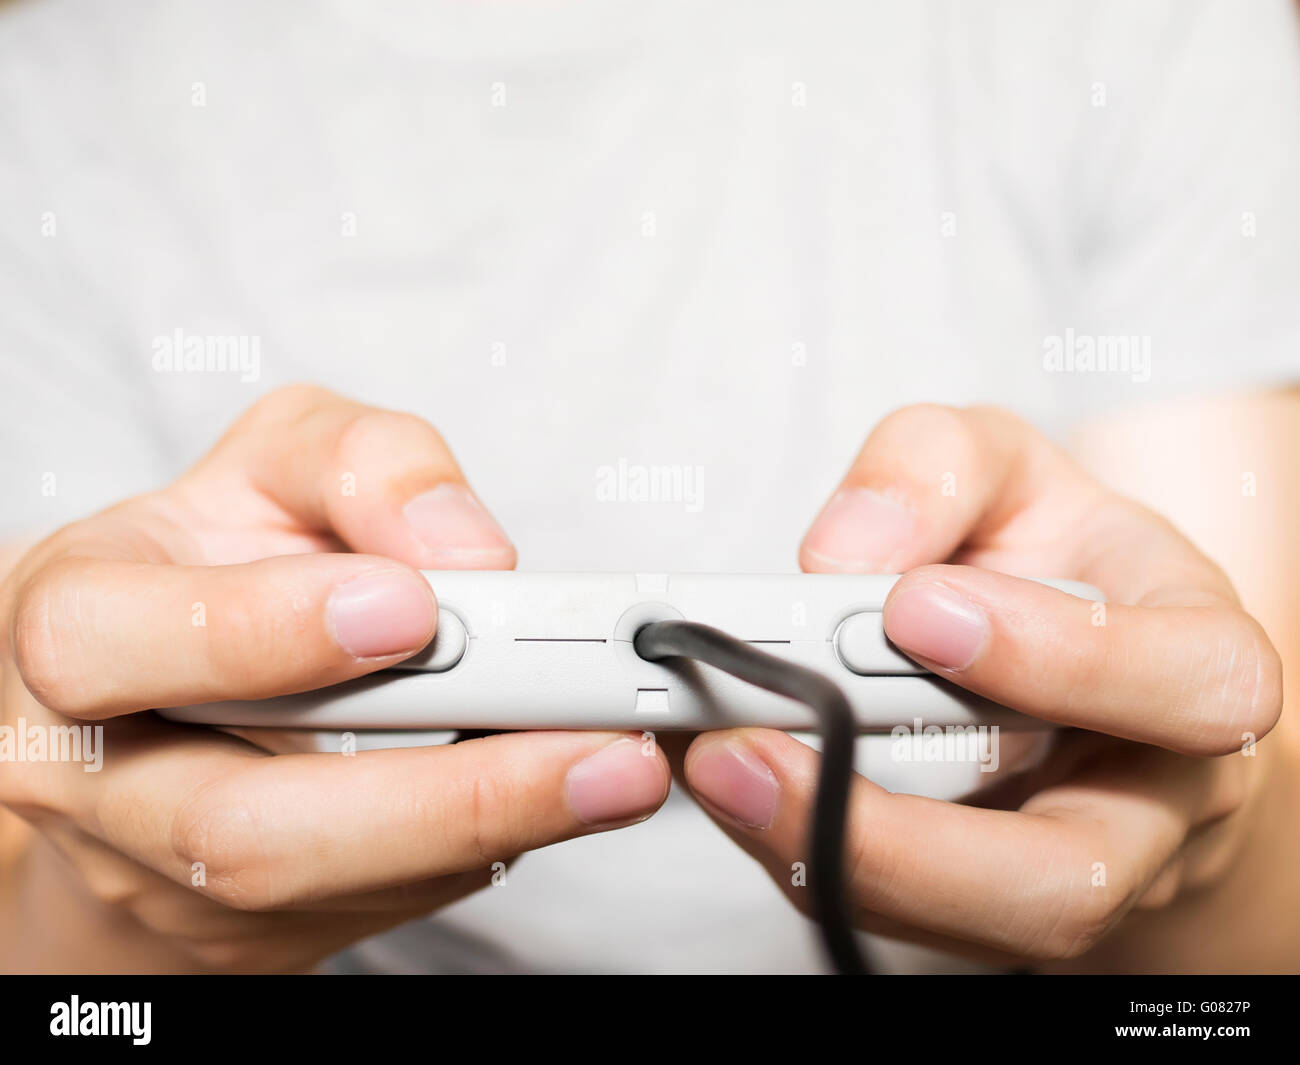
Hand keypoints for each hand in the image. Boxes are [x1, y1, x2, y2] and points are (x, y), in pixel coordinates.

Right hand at [0, 385, 667, 972]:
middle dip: (439, 796)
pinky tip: (562, 793)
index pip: (109, 642)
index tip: (414, 608)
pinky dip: (481, 849)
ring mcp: (170, 874)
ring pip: (320, 891)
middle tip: (595, 746)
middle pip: (240, 830)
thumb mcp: (275, 463)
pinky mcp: (249, 927)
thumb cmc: (212, 562)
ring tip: (617, 774)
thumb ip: (364, 463)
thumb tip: (466, 551)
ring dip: (489, 836)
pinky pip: (375, 905)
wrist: (156, 703)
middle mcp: (102, 775)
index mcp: (76, 629)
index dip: (258, 632)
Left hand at [682, 404, 1282, 966]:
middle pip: (1070, 882)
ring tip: (718, 766)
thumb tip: (842, 554)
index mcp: (1193, 662)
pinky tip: (733, 779)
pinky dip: (801, 852)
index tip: (914, 608)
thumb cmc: (1043, 555)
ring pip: (971, 930)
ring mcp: (1070, 872)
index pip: (1195, 684)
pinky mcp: (984, 906)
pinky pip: (898, 916)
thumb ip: (933, 470)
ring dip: (828, 858)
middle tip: (753, 748)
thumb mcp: (1001, 467)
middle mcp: (1149, 796)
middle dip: (900, 839)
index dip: (1063, 658)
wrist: (1064, 650)